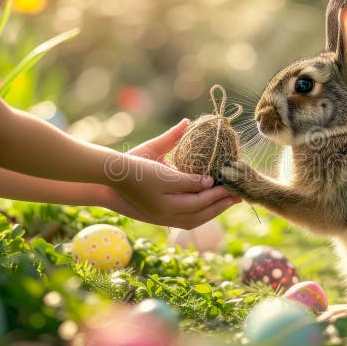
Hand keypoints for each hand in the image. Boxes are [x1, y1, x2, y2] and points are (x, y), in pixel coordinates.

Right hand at [101, 120, 239, 228]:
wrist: (109, 180)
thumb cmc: (130, 163)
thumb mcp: (151, 150)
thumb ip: (171, 139)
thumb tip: (186, 123)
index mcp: (163, 199)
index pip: (196, 196)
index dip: (213, 190)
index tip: (226, 182)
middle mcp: (164, 213)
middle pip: (199, 213)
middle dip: (220, 204)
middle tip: (238, 196)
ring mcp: (162, 218)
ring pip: (194, 220)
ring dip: (213, 212)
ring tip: (227, 202)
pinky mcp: (160, 218)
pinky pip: (186, 222)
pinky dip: (201, 216)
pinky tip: (209, 208)